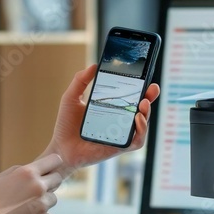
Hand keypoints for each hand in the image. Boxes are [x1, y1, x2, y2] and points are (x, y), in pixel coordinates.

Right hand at [0, 153, 63, 213]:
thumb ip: (18, 171)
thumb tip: (33, 169)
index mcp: (27, 173)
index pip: (54, 160)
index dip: (51, 165)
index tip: (48, 171)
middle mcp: (38, 187)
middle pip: (57, 180)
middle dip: (48, 184)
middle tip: (33, 193)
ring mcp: (42, 206)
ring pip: (52, 200)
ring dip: (42, 203)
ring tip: (22, 210)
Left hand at [42, 64, 160, 176]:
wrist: (61, 147)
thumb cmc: (67, 124)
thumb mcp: (71, 98)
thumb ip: (80, 81)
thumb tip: (93, 65)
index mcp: (112, 107)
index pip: (130, 95)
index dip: (142, 87)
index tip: (146, 78)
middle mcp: (119, 120)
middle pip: (142, 108)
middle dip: (150, 97)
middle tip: (152, 89)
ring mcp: (121, 133)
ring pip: (143, 124)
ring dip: (147, 113)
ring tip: (143, 104)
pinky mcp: (120, 146)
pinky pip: (137, 141)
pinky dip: (141, 130)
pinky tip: (136, 120)